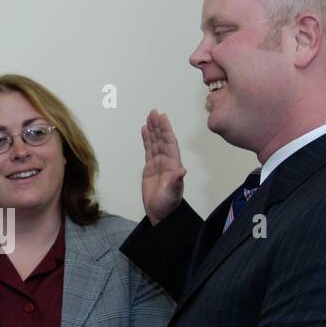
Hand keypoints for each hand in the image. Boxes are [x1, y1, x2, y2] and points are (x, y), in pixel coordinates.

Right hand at [141, 109, 187, 224]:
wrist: (161, 213)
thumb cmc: (168, 205)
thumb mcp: (172, 193)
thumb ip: (176, 182)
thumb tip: (181, 170)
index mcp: (173, 164)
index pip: (169, 143)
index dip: (166, 130)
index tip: (162, 118)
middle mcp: (166, 161)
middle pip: (162, 139)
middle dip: (158, 125)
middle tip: (154, 112)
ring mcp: (158, 163)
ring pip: (155, 142)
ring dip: (152, 129)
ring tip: (149, 117)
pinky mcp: (150, 167)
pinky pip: (148, 149)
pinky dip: (146, 139)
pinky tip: (144, 130)